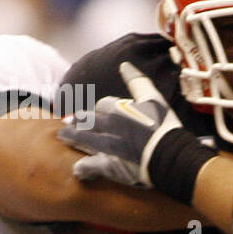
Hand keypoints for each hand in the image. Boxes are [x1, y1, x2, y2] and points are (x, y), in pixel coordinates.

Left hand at [58, 62, 198, 192]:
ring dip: (70, 137)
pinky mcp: (108, 165)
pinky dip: (82, 167)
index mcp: (119, 108)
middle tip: (67, 122)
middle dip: (76, 120)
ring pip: (83, 139)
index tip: (97, 113)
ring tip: (62, 137)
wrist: (170, 152)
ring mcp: (106, 145)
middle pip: (86, 120)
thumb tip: (124, 65)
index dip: (99, 109)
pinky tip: (77, 168)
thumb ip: (137, 81)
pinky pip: (88, 165)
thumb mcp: (153, 97)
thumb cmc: (164, 124)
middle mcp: (109, 125)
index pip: (102, 105)